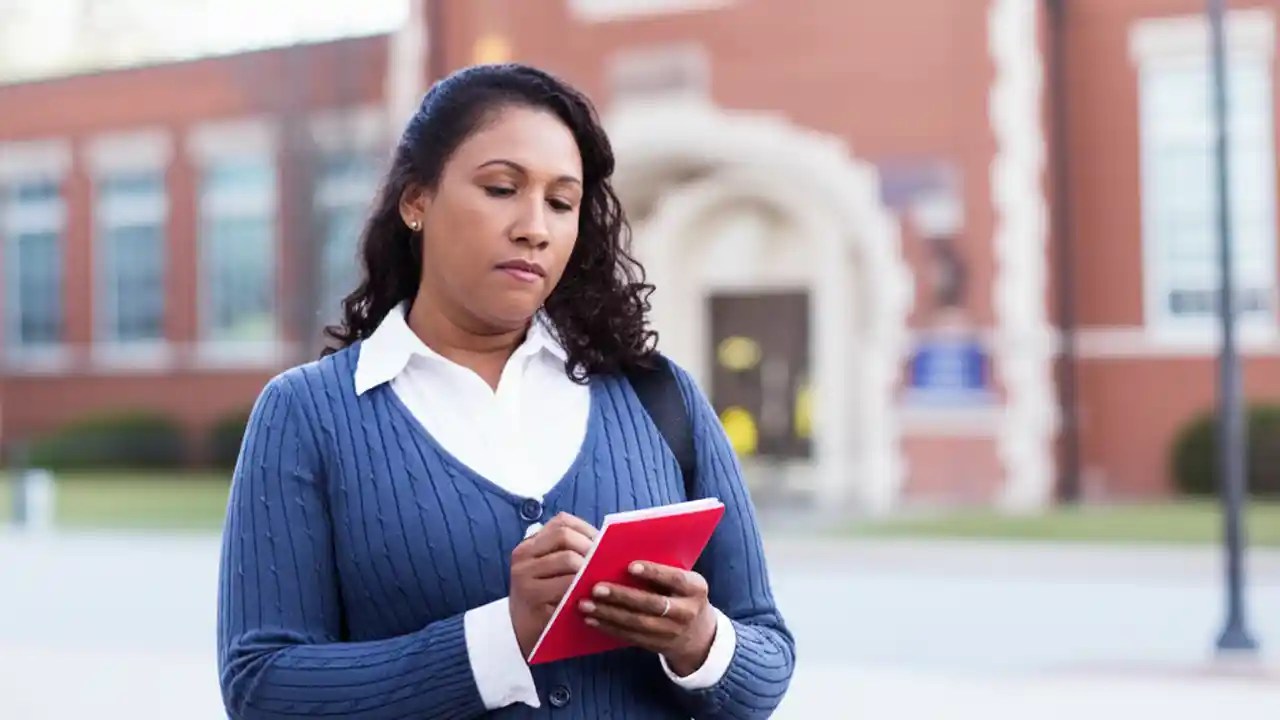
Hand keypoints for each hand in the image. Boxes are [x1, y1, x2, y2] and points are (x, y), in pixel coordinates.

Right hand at [509, 512, 596, 658]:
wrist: (519, 634)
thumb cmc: (544, 600)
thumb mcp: (550, 571)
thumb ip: (569, 553)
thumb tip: (606, 541)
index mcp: (530, 544)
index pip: (562, 521)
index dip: (587, 529)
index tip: (602, 544)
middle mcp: (522, 555)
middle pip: (564, 535)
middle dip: (590, 547)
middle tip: (605, 563)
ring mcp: (524, 575)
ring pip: (568, 558)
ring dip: (589, 568)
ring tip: (599, 579)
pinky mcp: (531, 596)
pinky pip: (566, 584)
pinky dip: (582, 587)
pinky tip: (589, 595)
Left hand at [577, 561, 716, 676]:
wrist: (699, 635)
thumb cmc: (683, 594)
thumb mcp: (684, 581)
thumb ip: (663, 570)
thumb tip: (623, 556)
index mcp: (696, 588)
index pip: (675, 579)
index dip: (654, 573)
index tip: (629, 566)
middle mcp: (686, 612)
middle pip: (651, 604)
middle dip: (621, 596)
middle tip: (596, 588)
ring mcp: (672, 632)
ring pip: (637, 623)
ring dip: (608, 614)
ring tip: (586, 605)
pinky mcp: (657, 645)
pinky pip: (630, 637)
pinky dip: (609, 628)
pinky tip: (592, 620)